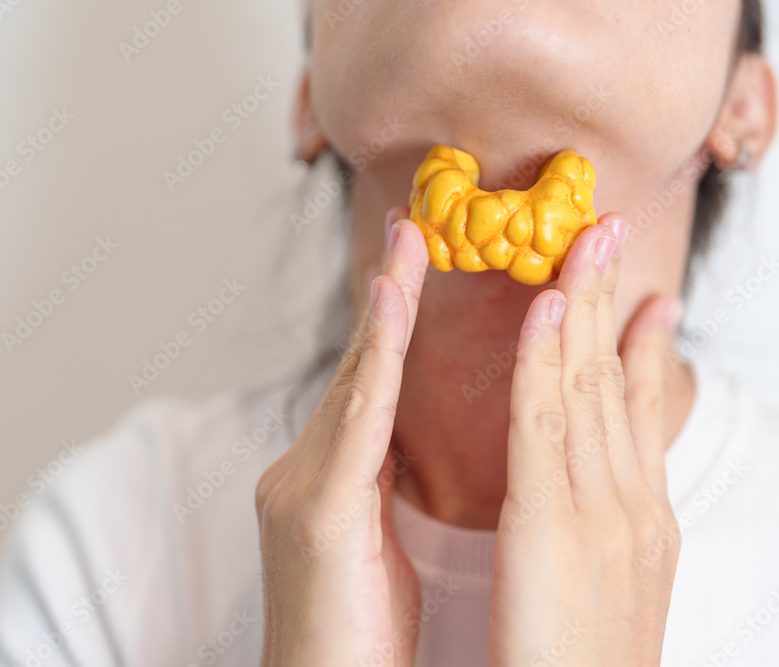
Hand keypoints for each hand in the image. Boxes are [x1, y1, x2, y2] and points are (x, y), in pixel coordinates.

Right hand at [255, 208, 428, 666]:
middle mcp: (300, 474)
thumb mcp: (374, 547)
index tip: (406, 271)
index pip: (360, 391)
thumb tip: (401, 449)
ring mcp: (301, 490)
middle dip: (383, 299)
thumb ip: (378, 489)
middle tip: (408, 231)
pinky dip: (374, 361)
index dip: (384, 330)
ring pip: (352, 383)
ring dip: (382, 311)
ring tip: (406, 248)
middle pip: (352, 371)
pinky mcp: (317, 513)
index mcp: (321, 483)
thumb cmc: (355, 638)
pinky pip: (357, 422)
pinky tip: (390, 311)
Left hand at [489, 215, 682, 665]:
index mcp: (641, 521)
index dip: (639, 349)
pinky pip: (548, 422)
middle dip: (615, 303)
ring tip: (585, 242)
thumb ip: (600, 530)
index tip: (642, 298)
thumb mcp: (606, 588)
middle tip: (612, 234)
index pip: (637, 415)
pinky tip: (547, 309)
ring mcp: (603, 510)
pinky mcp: (557, 523)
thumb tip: (589, 491)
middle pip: (619, 383)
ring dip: (586, 307)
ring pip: (590, 387)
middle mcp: (632, 505)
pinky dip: (549, 359)